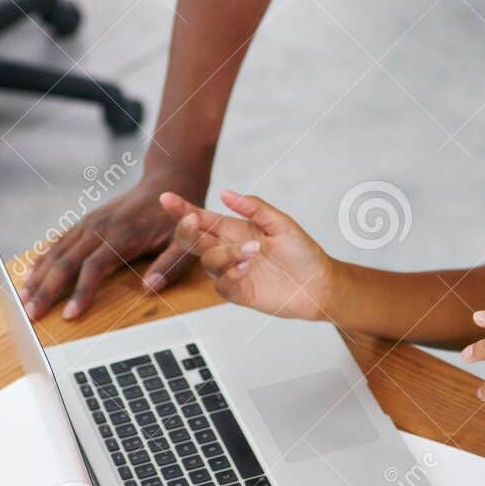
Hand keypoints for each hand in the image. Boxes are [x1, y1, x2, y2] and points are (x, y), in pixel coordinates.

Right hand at [21, 170, 206, 320]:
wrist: (169, 181)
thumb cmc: (178, 217)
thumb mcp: (184, 241)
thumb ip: (169, 265)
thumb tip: (149, 288)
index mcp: (123, 235)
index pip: (94, 267)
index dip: (80, 292)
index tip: (69, 316)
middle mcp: (100, 227)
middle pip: (66, 262)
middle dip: (46, 290)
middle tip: (30, 315)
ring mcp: (90, 222)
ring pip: (57, 251)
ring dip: (38, 276)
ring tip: (22, 299)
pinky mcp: (87, 221)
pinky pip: (59, 241)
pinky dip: (43, 258)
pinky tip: (30, 273)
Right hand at [159, 190, 335, 320]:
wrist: (318, 284)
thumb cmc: (302, 252)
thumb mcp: (281, 223)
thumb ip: (254, 208)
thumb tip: (226, 193)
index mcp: (235, 229)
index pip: (202, 218)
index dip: (182, 208)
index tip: (166, 198)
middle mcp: (229, 249)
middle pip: (194, 239)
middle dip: (187, 229)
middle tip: (192, 220)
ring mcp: (231, 271)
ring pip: (207, 260)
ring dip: (225, 253)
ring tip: (253, 250)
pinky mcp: (238, 291)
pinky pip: (221, 283)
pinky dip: (231, 273)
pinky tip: (247, 268)